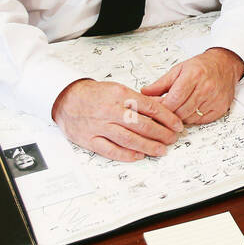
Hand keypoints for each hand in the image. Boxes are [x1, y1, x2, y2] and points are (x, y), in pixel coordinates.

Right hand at [52, 79, 183, 161]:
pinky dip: (126, 154)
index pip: (150, 107)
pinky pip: (111, 149)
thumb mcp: (117, 89)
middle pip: (142, 125)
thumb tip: (161, 108)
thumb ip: (137, 100)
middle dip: (161, 134)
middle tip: (172, 139)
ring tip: (161, 150)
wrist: (66, 98)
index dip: (167, 118)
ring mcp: (100, 126)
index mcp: (120, 94)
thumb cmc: (94, 94)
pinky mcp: (90, 139)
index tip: (177, 125)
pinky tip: (139, 155)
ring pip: (129, 139)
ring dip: (148, 146)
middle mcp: (111, 110)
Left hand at [141, 47, 243, 125]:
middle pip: (181, 112)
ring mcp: (214, 99)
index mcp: (193, 76)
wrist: (224, 64)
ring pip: (190, 118)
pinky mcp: (220, 108)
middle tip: (164, 112)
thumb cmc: (201, 66)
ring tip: (177, 109)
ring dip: (181, 117)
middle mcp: (206, 88)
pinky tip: (190, 110)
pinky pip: (201, 121)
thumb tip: (144, 93)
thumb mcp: (179, 69)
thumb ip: (161, 83)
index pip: (173, 100)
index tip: (154, 110)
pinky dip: (193, 118)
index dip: (162, 108)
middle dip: (170, 114)